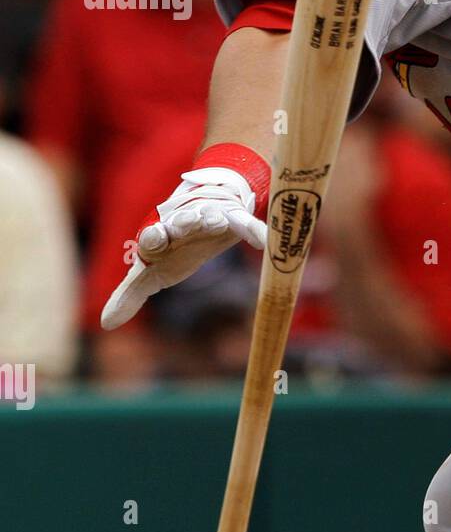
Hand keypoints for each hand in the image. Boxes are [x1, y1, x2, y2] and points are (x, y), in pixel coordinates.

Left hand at [101, 149, 268, 329]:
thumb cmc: (175, 246)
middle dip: (182, 223)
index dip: (155, 237)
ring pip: (209, 216)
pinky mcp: (233, 216)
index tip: (155, 239)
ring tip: (214, 220)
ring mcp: (208, 218)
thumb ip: (130, 294)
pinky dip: (253, 231)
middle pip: (180, 223)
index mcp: (159, 236)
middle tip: (184, 223)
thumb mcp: (153, 271)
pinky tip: (263, 243)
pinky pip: (244, 223)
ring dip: (210, 218)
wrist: (204, 206)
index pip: (153, 237)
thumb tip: (105, 325)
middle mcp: (181, 223)